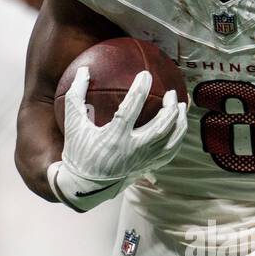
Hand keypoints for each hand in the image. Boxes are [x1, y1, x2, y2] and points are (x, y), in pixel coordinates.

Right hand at [50, 67, 186, 209]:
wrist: (84, 186)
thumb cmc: (78, 151)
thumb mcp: (72, 123)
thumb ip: (76, 95)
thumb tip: (83, 69)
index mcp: (114, 137)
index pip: (131, 108)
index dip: (140, 89)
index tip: (146, 75)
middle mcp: (132, 150)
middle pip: (160, 127)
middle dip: (170, 108)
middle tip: (171, 93)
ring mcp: (142, 161)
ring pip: (170, 141)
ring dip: (180, 123)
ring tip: (182, 107)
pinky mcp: (147, 167)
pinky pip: (169, 153)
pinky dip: (177, 139)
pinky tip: (179, 127)